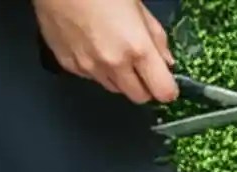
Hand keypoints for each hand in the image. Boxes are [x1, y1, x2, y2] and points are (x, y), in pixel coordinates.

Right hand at [34, 0, 178, 103]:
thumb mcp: (138, 5)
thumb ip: (156, 36)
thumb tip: (166, 61)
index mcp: (137, 48)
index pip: (162, 91)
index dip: (168, 89)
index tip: (167, 82)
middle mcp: (114, 65)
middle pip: (139, 97)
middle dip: (145, 87)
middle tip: (143, 68)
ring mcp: (89, 68)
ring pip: (114, 88)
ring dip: (121, 78)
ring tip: (115, 51)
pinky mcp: (69, 65)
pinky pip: (92, 77)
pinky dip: (98, 69)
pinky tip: (93, 46)